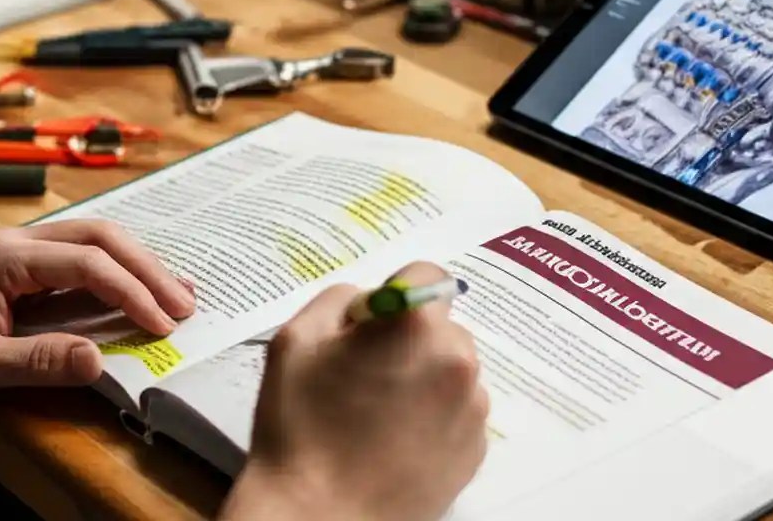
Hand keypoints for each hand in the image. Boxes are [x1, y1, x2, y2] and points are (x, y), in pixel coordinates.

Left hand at [0, 219, 194, 407]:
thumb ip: (36, 362)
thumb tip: (98, 361)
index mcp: (4, 257)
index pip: (86, 262)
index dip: (131, 290)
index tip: (162, 322)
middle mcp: (17, 242)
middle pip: (100, 237)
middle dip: (148, 269)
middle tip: (185, 304)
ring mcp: (22, 251)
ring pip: (96, 241)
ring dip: (139, 266)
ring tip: (178, 294)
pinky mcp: (26, 268)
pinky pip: (83, 260)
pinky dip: (119, 273)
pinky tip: (142, 292)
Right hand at [221, 262, 488, 520]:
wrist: (320, 518)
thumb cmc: (301, 428)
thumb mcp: (296, 341)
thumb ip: (338, 300)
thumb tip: (369, 302)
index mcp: (415, 325)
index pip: (425, 275)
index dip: (392, 295)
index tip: (368, 327)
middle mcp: (458, 360)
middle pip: (441, 326)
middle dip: (410, 338)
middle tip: (366, 374)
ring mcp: (473, 408)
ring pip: (452, 370)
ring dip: (425, 378)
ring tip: (379, 414)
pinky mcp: (476, 449)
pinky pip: (459, 412)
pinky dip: (434, 418)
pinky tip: (395, 441)